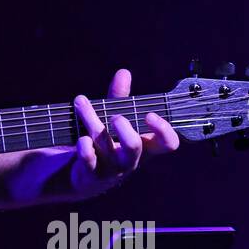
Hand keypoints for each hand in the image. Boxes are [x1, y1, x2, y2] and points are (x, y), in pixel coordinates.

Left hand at [70, 68, 179, 194]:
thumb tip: (124, 72)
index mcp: (145, 147)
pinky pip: (89, 161)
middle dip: (125, 129)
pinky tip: (81, 137)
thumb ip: (119, 97)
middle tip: (115, 116)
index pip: (168, 144)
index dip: (164, 130)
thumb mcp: (114, 119)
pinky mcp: (90, 174)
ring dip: (92, 120)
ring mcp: (110, 169)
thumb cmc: (106, 143)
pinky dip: (84, 147)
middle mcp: (130, 160)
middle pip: (134, 146)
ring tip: (81, 102)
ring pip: (105, 146)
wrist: (83, 176)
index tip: (150, 114)